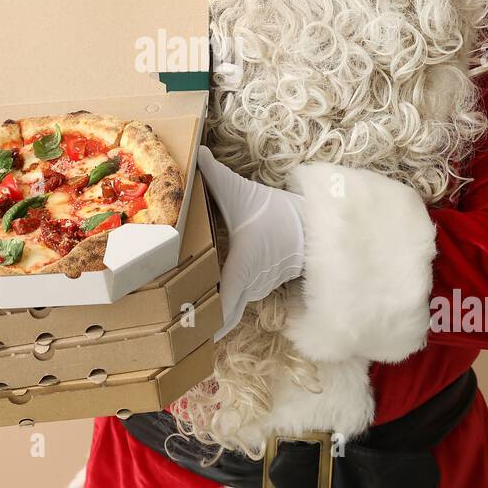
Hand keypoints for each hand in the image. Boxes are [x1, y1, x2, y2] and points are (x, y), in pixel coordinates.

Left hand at [196, 146, 304, 341]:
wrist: (315, 225)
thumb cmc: (276, 212)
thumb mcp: (242, 193)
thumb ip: (215, 176)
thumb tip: (196, 153)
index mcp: (241, 267)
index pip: (221, 306)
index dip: (204, 323)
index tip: (184, 334)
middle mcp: (249, 285)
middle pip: (221, 315)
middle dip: (199, 325)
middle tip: (172, 334)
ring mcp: (256, 289)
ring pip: (229, 308)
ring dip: (209, 315)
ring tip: (182, 324)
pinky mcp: (260, 286)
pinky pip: (237, 301)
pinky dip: (221, 306)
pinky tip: (204, 305)